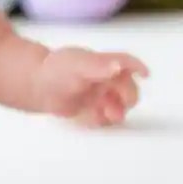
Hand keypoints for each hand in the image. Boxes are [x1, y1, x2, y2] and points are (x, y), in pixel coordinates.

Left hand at [30, 47, 148, 126]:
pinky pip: (105, 118)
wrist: (36, 86)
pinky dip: (103, 121)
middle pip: (128, 89)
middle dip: (128, 98)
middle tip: (117, 105)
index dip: (138, 67)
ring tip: (107, 115)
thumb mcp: (76, 65)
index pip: (126, 62)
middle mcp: (105, 80)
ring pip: (119, 106)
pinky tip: (93, 118)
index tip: (146, 74)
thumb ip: (98, 66)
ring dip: (118, 112)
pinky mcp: (93, 110)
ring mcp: (100, 96)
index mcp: (103, 64)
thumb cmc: (56, 70)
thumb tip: (118, 66)